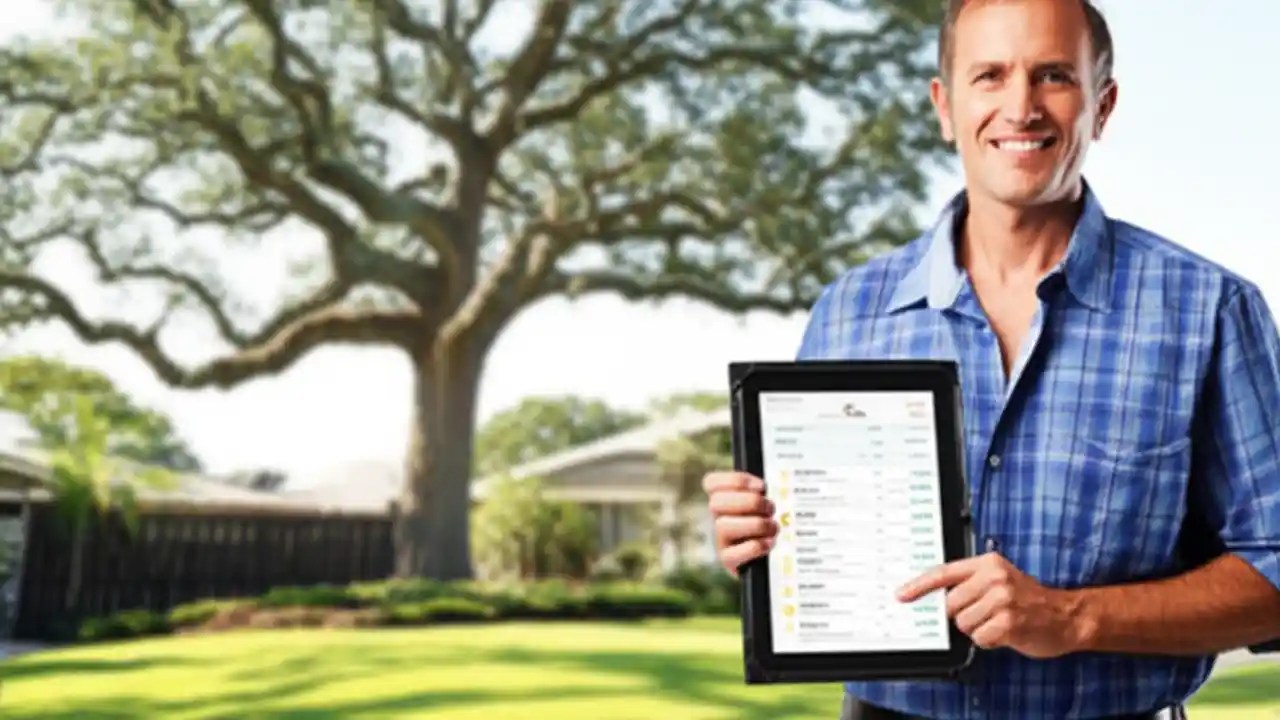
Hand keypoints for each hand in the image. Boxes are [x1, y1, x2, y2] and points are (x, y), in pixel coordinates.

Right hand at [703, 471, 778, 575]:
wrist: (771, 561)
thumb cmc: (768, 527)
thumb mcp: (764, 506)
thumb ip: (762, 494)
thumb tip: (768, 487)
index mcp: (724, 499)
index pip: (711, 482)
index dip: (736, 480)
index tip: (761, 486)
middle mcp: (718, 518)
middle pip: (716, 502)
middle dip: (750, 502)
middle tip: (770, 509)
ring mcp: (720, 540)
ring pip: (723, 526)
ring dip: (755, 524)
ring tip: (773, 527)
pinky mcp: (728, 560)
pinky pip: (734, 553)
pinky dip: (756, 546)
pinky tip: (769, 543)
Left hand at [896, 552, 1086, 658]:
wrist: (1067, 616)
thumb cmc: (1028, 601)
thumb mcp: (999, 581)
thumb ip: (970, 584)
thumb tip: (935, 600)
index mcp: (988, 563)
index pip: (943, 573)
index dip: (918, 586)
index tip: (901, 595)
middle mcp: (993, 578)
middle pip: (949, 605)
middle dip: (962, 615)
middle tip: (986, 614)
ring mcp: (1002, 600)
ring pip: (962, 624)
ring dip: (977, 629)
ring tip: (998, 622)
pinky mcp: (1008, 623)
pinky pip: (978, 638)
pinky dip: (989, 640)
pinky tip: (1005, 633)